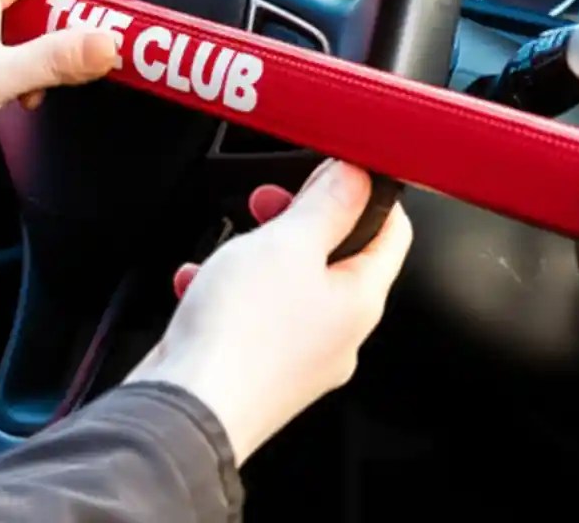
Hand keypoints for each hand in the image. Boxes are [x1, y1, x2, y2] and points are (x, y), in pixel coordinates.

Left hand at [0, 0, 127, 223]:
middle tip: (101, 54)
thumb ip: (57, 58)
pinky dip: (35, 64)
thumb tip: (108, 43)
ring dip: (57, 49)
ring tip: (56, 82)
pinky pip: (18, 38)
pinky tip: (28, 95)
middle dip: (82, 21)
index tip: (125, 20)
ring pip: (38, 14)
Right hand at [126, 160, 412, 465]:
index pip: (393, 234)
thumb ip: (326, 204)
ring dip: (259, 253)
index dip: (370, 194)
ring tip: (231, 243)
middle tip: (272, 201)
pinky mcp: (259, 370)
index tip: (339, 170)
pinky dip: (228, 289)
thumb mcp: (287, 243)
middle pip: (336, 257)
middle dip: (301, 221)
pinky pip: (253, 315)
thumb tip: (355, 178)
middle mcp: (338, 334)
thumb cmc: (239, 336)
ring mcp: (298, 357)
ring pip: (289, 285)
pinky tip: (200, 282)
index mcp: (360, 302)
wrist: (184, 409)